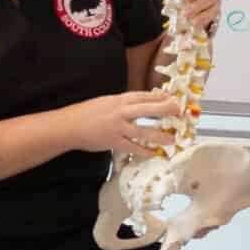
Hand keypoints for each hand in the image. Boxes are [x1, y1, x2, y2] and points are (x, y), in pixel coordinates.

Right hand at [64, 91, 179, 153]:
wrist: (69, 126)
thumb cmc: (86, 113)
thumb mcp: (105, 102)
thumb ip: (122, 104)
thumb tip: (138, 105)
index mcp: (118, 100)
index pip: (143, 96)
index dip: (159, 97)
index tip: (172, 98)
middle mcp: (120, 111)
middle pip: (148, 109)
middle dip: (165, 110)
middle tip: (180, 112)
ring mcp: (118, 127)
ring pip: (144, 131)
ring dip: (160, 135)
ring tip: (173, 139)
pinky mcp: (114, 142)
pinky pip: (133, 147)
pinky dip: (145, 151)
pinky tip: (154, 154)